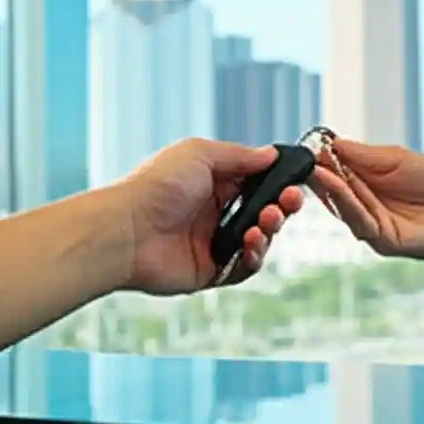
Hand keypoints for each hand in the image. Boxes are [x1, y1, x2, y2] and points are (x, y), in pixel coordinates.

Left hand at [117, 138, 304, 294]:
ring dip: (270, 230)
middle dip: (282, 206)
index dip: (279, 181)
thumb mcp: (200, 154)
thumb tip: (271, 153)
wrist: (126, 230)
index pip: (256, 182)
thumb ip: (239, 156)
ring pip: (259, 240)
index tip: (297, 178)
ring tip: (266, 222)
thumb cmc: (156, 186)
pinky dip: (254, 256)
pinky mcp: (210, 271)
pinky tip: (250, 243)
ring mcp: (212, 243)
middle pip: (263, 212)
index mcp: (211, 182)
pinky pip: (244, 268)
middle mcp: (214, 212)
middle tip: (291, 201)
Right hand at [307, 139, 423, 275]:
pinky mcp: (381, 239)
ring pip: (342, 206)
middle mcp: (361, 204)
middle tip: (304, 159)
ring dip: (328, 188)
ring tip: (317, 170)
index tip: (307, 147)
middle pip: (331, 190)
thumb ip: (365, 155)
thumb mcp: (397, 160)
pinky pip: (359, 221)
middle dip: (318, 174)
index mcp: (362, 182)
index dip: (319, 159)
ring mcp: (369, 223)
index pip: (332, 170)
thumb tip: (331, 143)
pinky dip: (346, 203)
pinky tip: (337, 186)